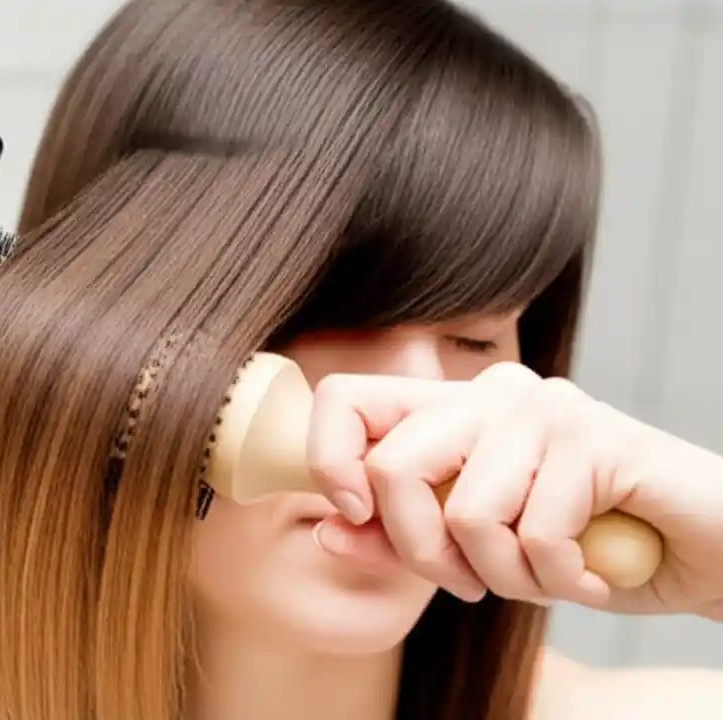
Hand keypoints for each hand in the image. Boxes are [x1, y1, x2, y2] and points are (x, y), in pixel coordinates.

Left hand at [305, 361, 722, 620]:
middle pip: (392, 465)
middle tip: (469, 585)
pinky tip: (590, 573)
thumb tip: (326, 528)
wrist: (706, 552)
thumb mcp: (475, 554)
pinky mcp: (594, 436)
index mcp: (451, 407)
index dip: (328, 460)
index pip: (345, 398)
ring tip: (547, 577)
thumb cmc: (584, 548)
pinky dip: (560, 581)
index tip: (352, 515)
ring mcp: (542, 407)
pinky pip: (533, 534)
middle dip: (422, 553)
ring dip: (503, 578)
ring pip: (465, 512)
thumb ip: (399, 538)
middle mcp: (489, 391)